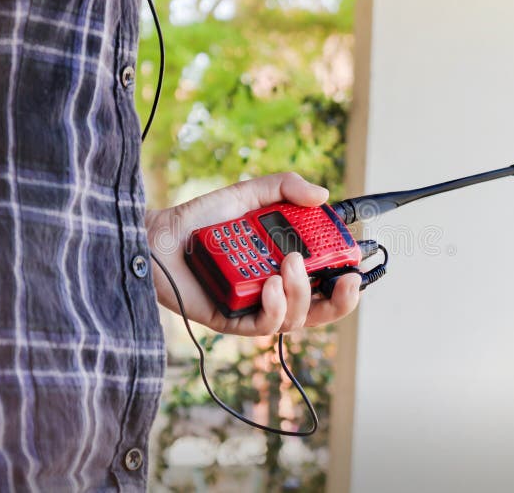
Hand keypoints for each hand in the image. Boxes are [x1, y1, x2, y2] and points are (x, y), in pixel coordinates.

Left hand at [145, 172, 361, 335]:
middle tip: (347, 279)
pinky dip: (274, 307)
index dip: (346, 278)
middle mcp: (273, 290)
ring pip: (296, 318)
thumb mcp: (248, 195)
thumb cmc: (201, 220)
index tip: (356, 262)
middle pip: (320, 309)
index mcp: (283, 264)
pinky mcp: (232, 319)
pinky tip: (271, 285)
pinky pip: (263, 326)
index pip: (325, 280)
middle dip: (341, 300)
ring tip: (289, 264)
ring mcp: (253, 307)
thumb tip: (323, 194)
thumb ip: (285, 188)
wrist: (157, 236)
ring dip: (302, 293)